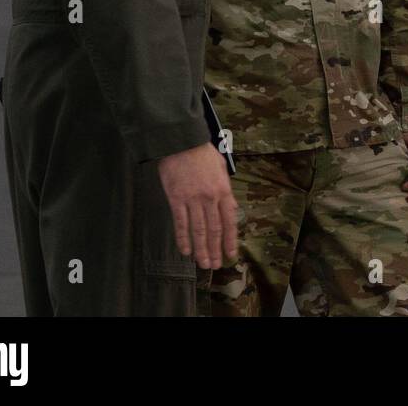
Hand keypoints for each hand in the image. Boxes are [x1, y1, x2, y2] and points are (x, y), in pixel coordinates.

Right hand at [156, 143, 238, 269]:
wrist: (181, 142)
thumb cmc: (202, 153)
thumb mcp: (221, 168)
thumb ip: (226, 189)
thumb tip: (231, 208)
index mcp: (224, 191)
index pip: (229, 221)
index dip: (230, 240)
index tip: (230, 254)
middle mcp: (210, 198)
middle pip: (214, 230)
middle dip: (215, 250)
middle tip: (215, 265)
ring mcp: (193, 200)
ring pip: (198, 231)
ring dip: (201, 249)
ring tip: (203, 263)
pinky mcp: (176, 200)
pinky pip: (181, 223)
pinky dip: (183, 239)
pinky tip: (185, 251)